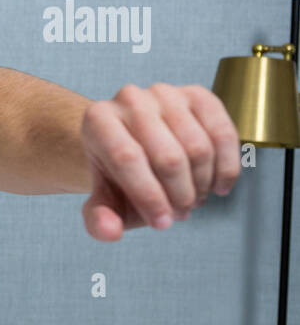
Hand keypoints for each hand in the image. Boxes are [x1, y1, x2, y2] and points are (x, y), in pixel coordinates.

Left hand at [80, 83, 241, 241]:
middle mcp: (130, 98)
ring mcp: (166, 94)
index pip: (127, 158)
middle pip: (167, 156)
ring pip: (198, 148)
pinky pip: (224, 134)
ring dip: (201, 185)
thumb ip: (98, 220)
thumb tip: (109, 231)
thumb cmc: (119, 178)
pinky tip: (219, 188)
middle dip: (179, 196)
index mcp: (98, 119)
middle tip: (179, 215)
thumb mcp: (104, 202)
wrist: (136, 148)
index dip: (149, 197)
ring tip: (192, 201)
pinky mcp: (198, 96)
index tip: (163, 223)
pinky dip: (226, 168)